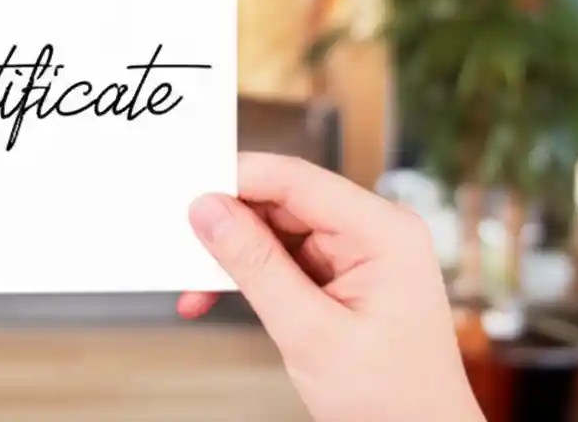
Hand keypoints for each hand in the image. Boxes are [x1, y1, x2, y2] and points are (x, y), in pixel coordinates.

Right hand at [179, 154, 482, 421]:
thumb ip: (256, 266)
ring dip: (233, 258)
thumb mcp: (311, 333)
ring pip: (275, 230)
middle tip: (183, 247)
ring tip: (197, 287)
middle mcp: (374, 231)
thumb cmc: (393, 399)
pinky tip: (217, 296)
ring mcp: (359, 253)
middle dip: (228, 227)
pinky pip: (283, 258)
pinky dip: (249, 277)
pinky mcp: (343, 274)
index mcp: (383, 231)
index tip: (188, 193)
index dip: (236, 179)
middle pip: (281, 201)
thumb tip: (209, 211)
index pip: (296, 179)